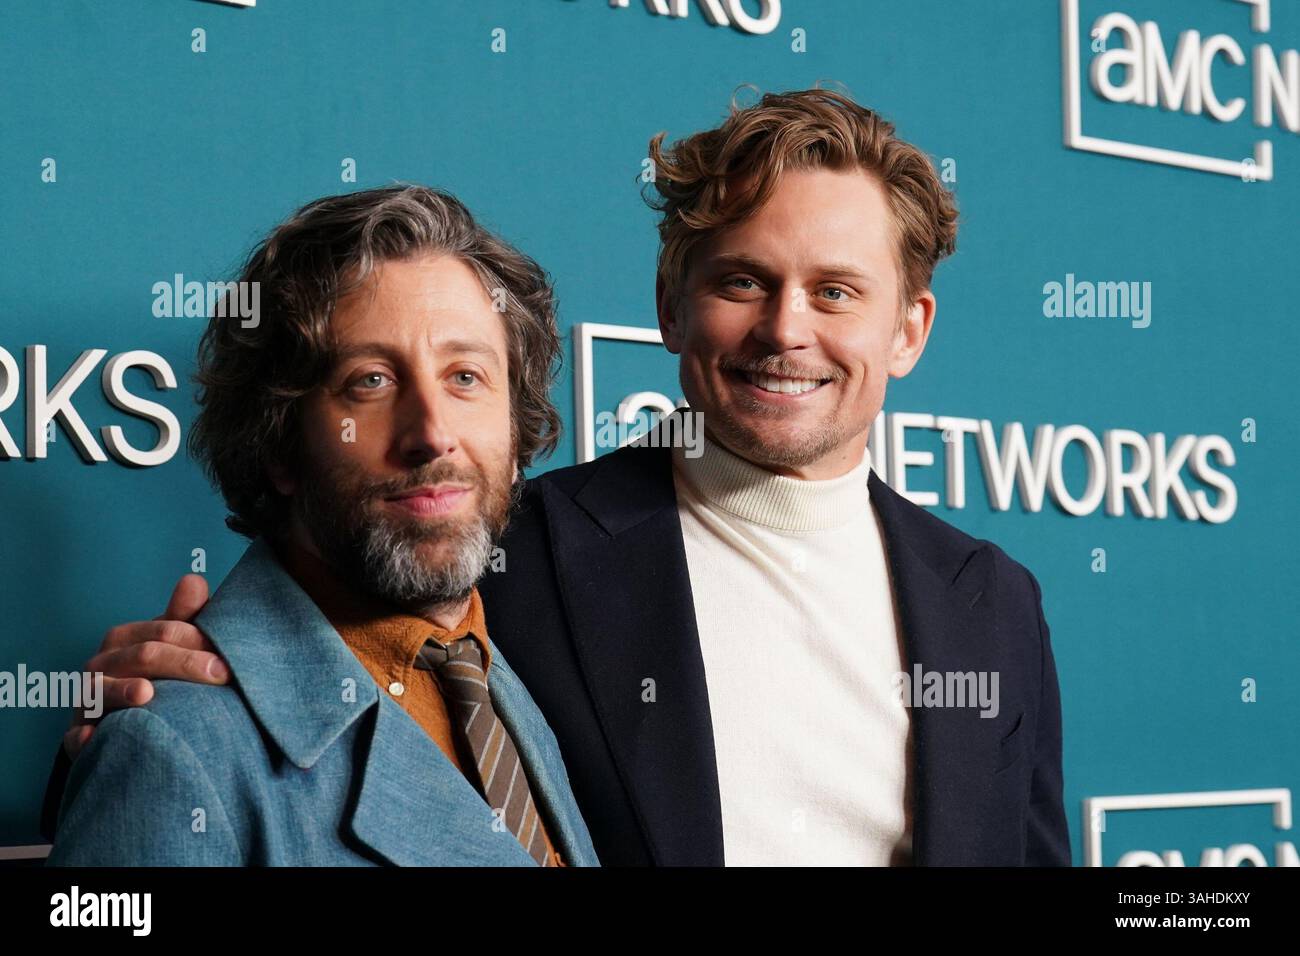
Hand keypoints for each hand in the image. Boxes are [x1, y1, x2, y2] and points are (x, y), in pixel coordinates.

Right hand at [64, 574, 227, 758]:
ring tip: (146, 693)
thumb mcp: (170, 645)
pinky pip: (75, 736)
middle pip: (143, 657)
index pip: (163, 631)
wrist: (124, 722)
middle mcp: (101, 665)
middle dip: (183, 663)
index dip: (197, 640)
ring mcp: (87, 699)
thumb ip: (183, 617)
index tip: (229, 658)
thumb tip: (194, 580)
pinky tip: (92, 735)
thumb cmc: (155, 677)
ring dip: (123, 691)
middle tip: (221, 675)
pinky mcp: (79, 734)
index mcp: (124, 639)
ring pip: (102, 690)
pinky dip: (81, 736)